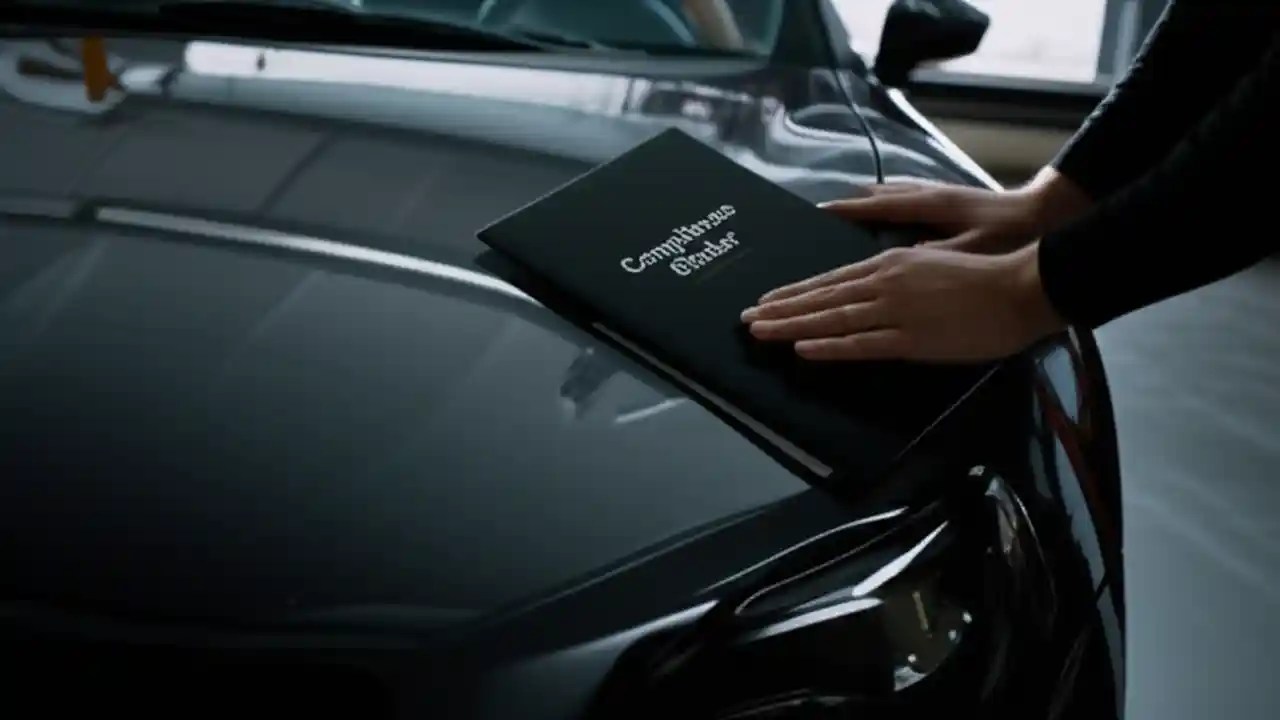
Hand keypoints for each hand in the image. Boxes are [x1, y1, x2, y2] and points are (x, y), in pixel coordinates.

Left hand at [739, 244, 1065, 362]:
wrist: (1018, 287)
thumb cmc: (983, 277)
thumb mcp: (931, 264)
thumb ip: (899, 274)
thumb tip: (873, 287)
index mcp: (891, 264)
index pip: (830, 280)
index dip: (795, 292)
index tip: (767, 300)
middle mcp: (884, 283)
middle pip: (821, 298)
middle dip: (780, 309)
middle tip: (745, 318)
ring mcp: (895, 311)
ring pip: (831, 319)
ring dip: (791, 326)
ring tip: (758, 332)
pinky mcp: (910, 339)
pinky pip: (860, 345)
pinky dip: (828, 346)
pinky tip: (801, 349)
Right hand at [823, 169, 1092, 254]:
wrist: (1051, 214)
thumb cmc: (1012, 236)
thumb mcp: (974, 252)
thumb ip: (936, 256)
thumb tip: (902, 258)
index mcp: (930, 207)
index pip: (877, 207)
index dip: (847, 212)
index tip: (821, 210)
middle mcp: (929, 195)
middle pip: (879, 197)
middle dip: (849, 205)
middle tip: (823, 210)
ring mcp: (940, 194)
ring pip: (893, 193)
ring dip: (868, 200)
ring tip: (845, 205)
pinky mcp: (952, 200)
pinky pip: (909, 195)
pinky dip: (889, 198)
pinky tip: (886, 204)